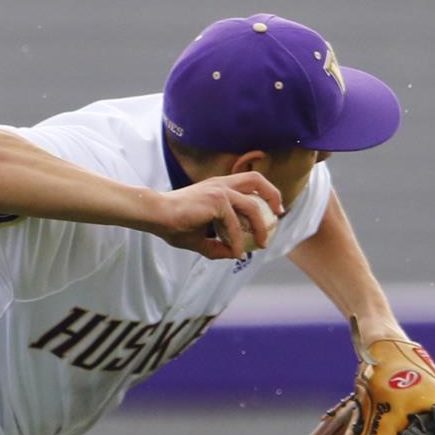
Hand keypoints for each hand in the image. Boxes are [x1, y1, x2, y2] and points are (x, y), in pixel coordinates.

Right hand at [151, 173, 283, 260]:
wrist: (155, 215)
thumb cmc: (172, 224)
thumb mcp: (198, 238)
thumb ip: (216, 245)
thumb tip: (233, 255)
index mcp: (218, 187)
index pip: (246, 183)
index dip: (263, 193)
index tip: (271, 210)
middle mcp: (221, 184)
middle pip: (256, 179)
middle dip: (273, 194)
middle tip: (279, 214)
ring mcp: (219, 190)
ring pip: (251, 205)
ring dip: (260, 226)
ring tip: (262, 244)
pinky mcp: (216, 200)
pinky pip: (233, 225)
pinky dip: (236, 241)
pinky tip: (235, 254)